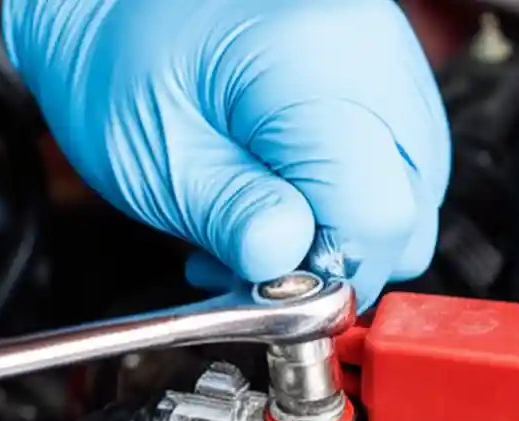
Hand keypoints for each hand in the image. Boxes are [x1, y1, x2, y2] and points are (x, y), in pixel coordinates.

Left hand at [2, 0, 449, 308]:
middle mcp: (368, 49)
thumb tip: (293, 280)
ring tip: (261, 224)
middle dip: (339, 255)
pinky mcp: (379, 65)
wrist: (105, 5)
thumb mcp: (159, 160)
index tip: (278, 293)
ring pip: (413, 185)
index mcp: (312, 65)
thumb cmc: (116, 63)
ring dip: (343, 228)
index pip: (377, 212)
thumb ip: (234, 221)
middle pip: (410, 202)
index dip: (331, 274)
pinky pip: (397, 153)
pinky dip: (348, 191)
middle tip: (260, 261)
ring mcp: (383, 51)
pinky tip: (286, 193)